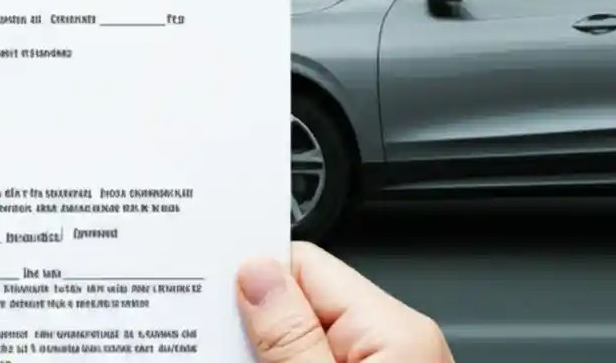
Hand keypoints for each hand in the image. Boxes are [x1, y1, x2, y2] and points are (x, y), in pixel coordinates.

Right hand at [236, 242, 453, 361]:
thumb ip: (290, 337)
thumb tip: (256, 272)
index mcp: (395, 329)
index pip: (304, 262)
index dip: (252, 282)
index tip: (213, 307)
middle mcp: (402, 341)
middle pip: (306, 302)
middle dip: (261, 322)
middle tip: (227, 349)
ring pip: (312, 336)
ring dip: (277, 349)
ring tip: (248, 356)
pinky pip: (325, 357)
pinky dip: (296, 360)